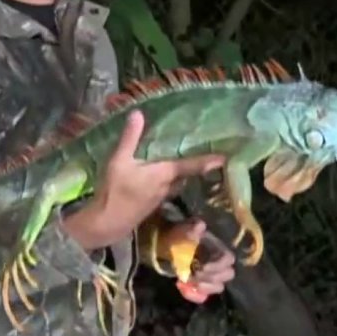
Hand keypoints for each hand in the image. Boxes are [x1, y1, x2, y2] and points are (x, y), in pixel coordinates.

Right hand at [64, 110, 223, 249]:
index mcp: (164, 173)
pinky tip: (162, 173)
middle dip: (197, 164)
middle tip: (207, 152)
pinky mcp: (153, 203)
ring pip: (178, 181)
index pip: (192, 165)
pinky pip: (168, 187)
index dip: (209, 160)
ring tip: (184, 158)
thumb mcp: (119, 161)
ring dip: (183, 172)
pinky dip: (170, 178)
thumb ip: (130, 138)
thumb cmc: (116, 190)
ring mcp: (161, 196)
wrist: (108, 222)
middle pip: (187, 172)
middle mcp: (168, 185)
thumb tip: (138, 113)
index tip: (227, 157)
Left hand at [168, 219, 234, 304]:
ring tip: (186, 279)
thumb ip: (191, 228)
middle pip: (227, 275)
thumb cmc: (177, 236)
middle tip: (193, 274)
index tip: (202, 267)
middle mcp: (219, 263)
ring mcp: (211, 276)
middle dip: (210, 277)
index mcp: (218, 248)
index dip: (218, 265)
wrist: (165, 245)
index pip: (229, 260)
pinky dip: (193, 295)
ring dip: (203, 286)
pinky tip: (181, 286)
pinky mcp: (201, 286)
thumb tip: (200, 225)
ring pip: (218, 287)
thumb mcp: (182, 229)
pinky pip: (203, 296)